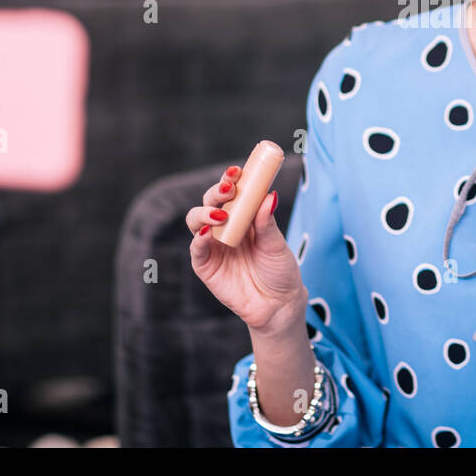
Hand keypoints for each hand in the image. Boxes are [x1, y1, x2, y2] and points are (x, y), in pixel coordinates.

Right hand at [187, 164, 306, 333]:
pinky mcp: (205, 265)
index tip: (238, 170)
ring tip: (221, 214)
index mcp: (243, 217)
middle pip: (210, 202)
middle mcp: (224, 227)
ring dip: (206, 212)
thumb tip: (269, 195)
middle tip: (229, 189)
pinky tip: (208, 232)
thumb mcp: (277, 244)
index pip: (232, 192)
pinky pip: (197, 249)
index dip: (231, 179)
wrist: (278, 304)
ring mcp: (213, 245)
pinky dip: (199, 238)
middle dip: (217, 192)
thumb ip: (267, 222)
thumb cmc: (279, 270)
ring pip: (196, 220)